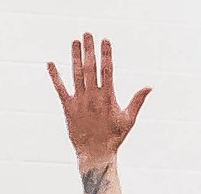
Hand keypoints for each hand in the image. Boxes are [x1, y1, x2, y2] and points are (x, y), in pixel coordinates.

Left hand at [48, 35, 150, 162]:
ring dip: (74, 56)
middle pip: (90, 68)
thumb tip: (149, 87)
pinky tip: (50, 63)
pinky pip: (60, 88)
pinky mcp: (67, 107)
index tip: (105, 40)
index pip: (107, 71)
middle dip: (89, 50)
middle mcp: (93, 97)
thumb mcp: (129, 119)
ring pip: (76, 74)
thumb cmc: (114, 137)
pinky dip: (55, 76)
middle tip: (87, 34)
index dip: (106, 54)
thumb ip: (137, 101)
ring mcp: (79, 101)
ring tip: (75, 41)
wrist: (95, 153)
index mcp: (108, 98)